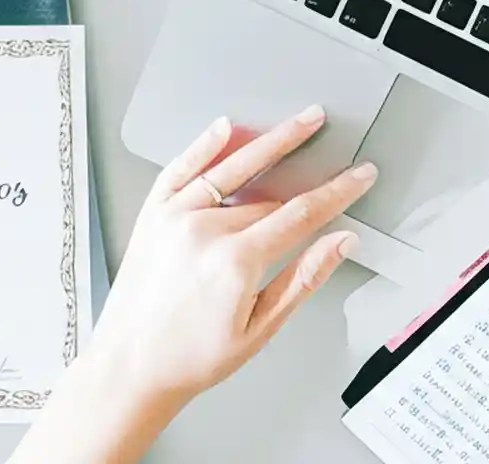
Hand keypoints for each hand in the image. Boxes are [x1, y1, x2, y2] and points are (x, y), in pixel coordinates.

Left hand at [92, 104, 374, 400]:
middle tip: (340, 158)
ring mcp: (175, 218)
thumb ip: (303, 278)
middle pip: (270, 196)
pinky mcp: (153, 215)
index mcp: (235, 261)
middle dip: (307, 183)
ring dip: (271, 142)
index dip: (337, 191)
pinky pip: (181, 168)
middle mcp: (203, 230)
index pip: (301, 213)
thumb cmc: (190, 357)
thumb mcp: (260, 328)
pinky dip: (204, 145)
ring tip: (301, 121)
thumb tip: (340, 243)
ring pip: (233, 170)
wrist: (129, 366)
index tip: (359, 176)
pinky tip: (226, 127)